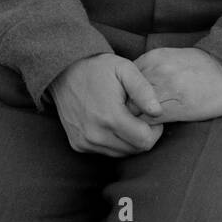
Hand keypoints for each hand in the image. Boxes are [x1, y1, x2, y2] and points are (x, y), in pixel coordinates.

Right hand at [49, 53, 164, 155]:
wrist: (63, 71)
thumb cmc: (97, 68)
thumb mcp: (124, 68)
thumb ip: (143, 90)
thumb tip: (158, 112)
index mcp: (110, 117)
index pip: (145, 141)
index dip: (155, 130)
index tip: (151, 116)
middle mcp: (96, 135)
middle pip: (135, 150)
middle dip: (143, 134)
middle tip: (138, 115)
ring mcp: (85, 142)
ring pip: (121, 153)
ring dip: (128, 139)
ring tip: (124, 117)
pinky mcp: (79, 145)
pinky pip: (106, 151)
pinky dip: (114, 141)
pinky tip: (111, 123)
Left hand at [125, 47, 221, 123]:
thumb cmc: (202, 67)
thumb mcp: (171, 59)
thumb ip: (151, 70)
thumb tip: (133, 89)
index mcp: (153, 58)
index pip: (124, 81)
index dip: (124, 96)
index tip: (128, 106)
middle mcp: (156, 70)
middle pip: (126, 95)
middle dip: (125, 109)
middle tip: (128, 120)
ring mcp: (166, 87)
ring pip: (135, 109)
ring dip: (135, 120)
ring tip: (139, 127)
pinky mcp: (178, 106)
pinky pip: (151, 120)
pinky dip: (148, 128)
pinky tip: (154, 130)